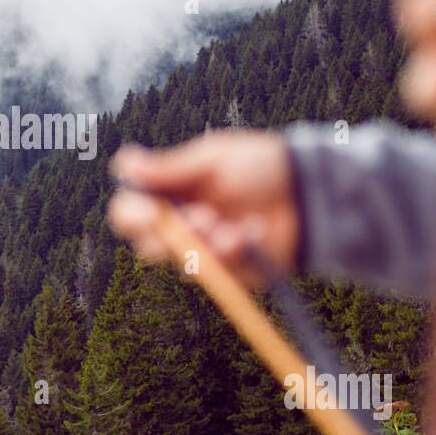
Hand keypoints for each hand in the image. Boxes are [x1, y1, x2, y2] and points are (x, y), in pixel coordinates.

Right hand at [107, 131, 298, 285]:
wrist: (310, 192)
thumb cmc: (261, 165)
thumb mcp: (215, 158)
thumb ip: (171, 168)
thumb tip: (125, 164)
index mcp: (170, 193)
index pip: (129, 211)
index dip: (131, 215)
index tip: (150, 211)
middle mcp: (180, 224)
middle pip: (147, 246)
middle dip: (173, 235)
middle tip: (206, 217)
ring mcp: (205, 251)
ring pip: (182, 264)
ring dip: (207, 246)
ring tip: (235, 228)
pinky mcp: (230, 272)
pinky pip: (218, 276)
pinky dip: (234, 254)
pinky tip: (253, 233)